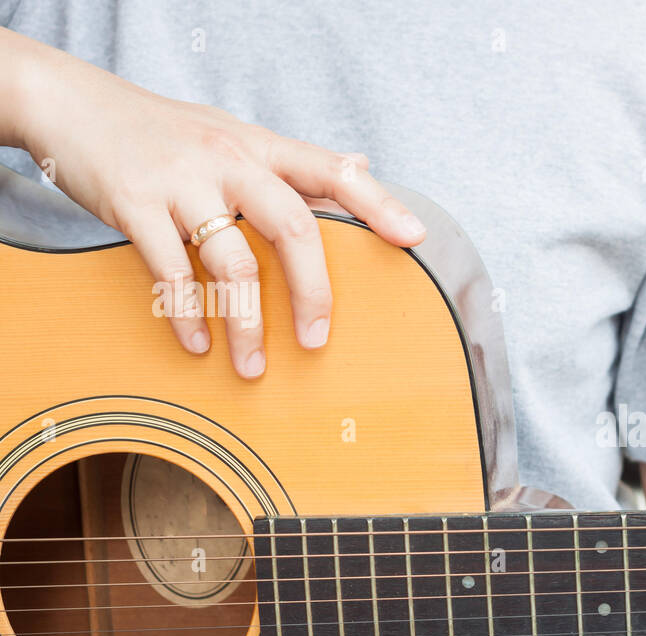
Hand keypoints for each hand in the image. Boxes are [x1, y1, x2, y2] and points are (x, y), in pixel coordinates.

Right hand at [10, 31, 425, 377]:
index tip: (414, 237)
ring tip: (252, 365)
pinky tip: (199, 344)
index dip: (378, 204)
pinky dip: (187, 315)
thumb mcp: (237, 133)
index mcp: (262, 147)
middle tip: (318, 339)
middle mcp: (229, 159)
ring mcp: (181, 181)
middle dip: (312, 290)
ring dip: (246, 323)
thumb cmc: (170, 131)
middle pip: (292, 226)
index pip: (333, 172)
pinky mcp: (134, 204)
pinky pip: (169, 271)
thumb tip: (362, 162)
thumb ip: (296, 159)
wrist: (75, 104)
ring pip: (231, 261)